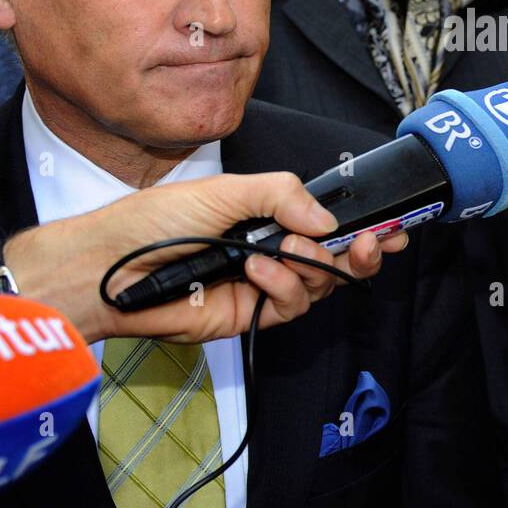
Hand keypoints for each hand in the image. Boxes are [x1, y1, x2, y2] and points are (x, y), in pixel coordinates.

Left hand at [3, 171, 406, 343]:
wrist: (113, 267)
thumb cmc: (156, 220)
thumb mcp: (225, 191)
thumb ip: (281, 194)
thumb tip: (326, 217)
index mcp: (270, 214)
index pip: (329, 219)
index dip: (365, 224)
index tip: (394, 224)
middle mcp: (274, 248)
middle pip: (339, 257)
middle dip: (363, 250)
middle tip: (374, 243)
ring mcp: (265, 284)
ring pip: (320, 285)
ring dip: (313, 266)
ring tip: (284, 249)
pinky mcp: (251, 316)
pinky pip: (290, 307)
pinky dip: (284, 286)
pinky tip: (259, 270)